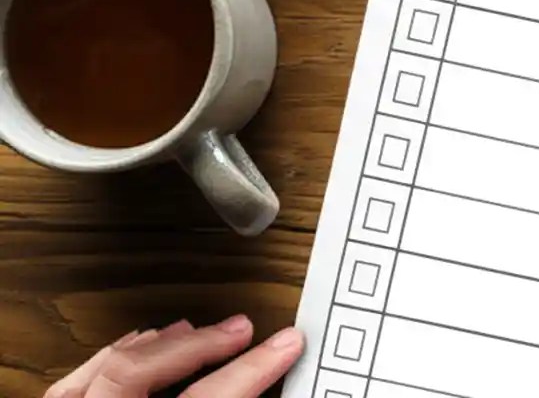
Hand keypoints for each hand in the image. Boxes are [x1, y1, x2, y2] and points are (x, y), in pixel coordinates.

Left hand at [46, 315, 302, 397]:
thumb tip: (265, 388)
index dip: (251, 369)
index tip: (286, 345)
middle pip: (143, 369)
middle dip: (203, 344)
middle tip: (245, 328)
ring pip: (107, 365)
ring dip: (160, 344)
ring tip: (198, 329)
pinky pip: (74, 381)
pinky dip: (115, 355)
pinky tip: (139, 343)